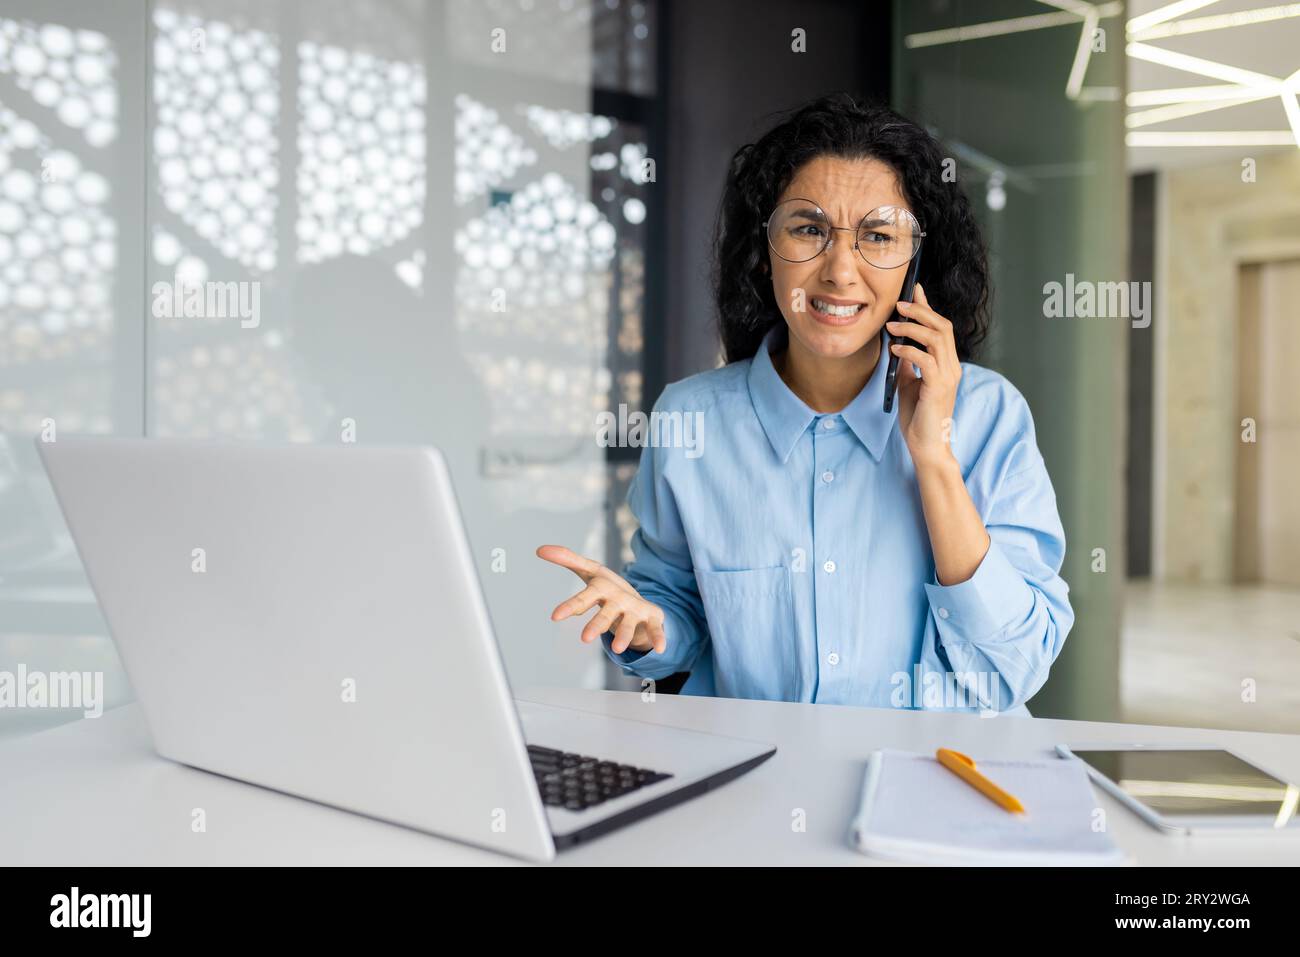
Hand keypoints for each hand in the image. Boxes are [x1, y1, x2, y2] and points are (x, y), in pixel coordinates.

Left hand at [536, 545, 666, 654]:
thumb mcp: (589, 573)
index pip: (585, 597)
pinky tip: (661, 648)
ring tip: (616, 649)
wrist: (637, 597)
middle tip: (584, 638)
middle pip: (607, 612)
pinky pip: (654, 629)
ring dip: (623, 635)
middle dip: (597, 624)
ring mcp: (635, 608)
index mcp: (602, 588)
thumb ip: (567, 560)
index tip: (554, 617)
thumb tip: (539, 548)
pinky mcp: (651, 617)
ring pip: (628, 624)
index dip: (571, 605)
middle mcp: (618, 598)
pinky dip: (658, 637)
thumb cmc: (606, 588)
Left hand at [885, 282, 960, 466]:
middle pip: (942, 326)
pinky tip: (894, 349)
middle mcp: (952, 366)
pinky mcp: (939, 386)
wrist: (926, 446)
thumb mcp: (909, 384)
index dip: (928, 307)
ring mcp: (948, 376)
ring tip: (891, 327)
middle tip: (898, 306)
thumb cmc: (919, 418)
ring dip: (911, 327)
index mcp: (946, 364)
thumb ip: (908, 364)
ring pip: (936, 338)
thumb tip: (898, 344)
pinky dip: (909, 349)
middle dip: (920, 311)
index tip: (914, 290)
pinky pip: (926, 359)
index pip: (941, 328)